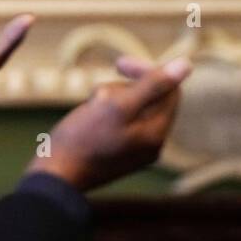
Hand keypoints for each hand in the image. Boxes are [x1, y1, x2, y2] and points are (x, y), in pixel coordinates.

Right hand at [27, 55, 190, 191]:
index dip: (146, 71)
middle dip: (122, 88)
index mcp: (156, 134)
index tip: (118, 64)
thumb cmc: (82, 139)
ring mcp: (135, 149)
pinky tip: (87, 119)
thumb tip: (186, 65)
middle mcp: (151, 144)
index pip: (168, 90)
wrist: (55, 175)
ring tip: (89, 110)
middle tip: (96, 94)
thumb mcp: (117, 106)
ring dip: (111, 99)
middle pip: (149, 98)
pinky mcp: (118, 151)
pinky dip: (104, 113)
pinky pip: (120, 122)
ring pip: (132, 107)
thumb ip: (152, 86)